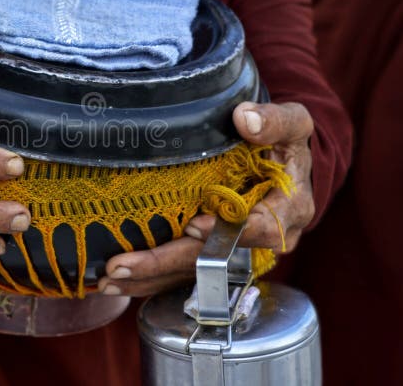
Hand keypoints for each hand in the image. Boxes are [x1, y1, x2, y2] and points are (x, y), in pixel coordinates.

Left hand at [97, 101, 313, 296]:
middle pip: (212, 260)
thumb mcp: (293, 125)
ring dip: (150, 279)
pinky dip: (150, 280)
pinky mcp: (216, 258)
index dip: (224, 230)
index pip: (257, 229)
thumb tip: (245, 118)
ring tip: (108, 282)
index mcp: (286, 212)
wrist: (284, 166)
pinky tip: (116, 285)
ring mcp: (237, 255)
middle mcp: (262, 242)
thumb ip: (275, 121)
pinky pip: (184, 274)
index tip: (191, 226)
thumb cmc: (285, 143)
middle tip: (122, 267)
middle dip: (165, 263)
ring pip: (193, 273)